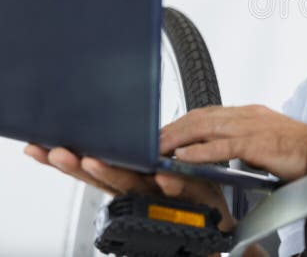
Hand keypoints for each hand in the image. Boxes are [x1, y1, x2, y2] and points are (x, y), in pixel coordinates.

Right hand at [23, 144, 234, 230]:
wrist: (220, 219)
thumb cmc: (187, 193)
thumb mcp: (156, 170)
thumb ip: (137, 157)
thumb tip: (113, 131)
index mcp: (131, 179)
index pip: (93, 166)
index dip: (67, 160)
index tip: (41, 147)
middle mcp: (141, 189)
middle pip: (103, 177)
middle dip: (79, 165)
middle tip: (59, 152)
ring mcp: (163, 196)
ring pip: (134, 186)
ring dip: (114, 173)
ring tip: (95, 160)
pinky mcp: (190, 198)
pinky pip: (179, 191)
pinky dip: (170, 185)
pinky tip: (163, 178)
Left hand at [159, 104, 306, 180]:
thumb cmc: (303, 150)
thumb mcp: (268, 142)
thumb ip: (247, 143)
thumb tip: (229, 153)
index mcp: (251, 114)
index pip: (208, 114)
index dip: (182, 122)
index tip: (164, 133)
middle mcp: (249, 116)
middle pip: (201, 117)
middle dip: (173, 128)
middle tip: (150, 140)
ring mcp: (253, 128)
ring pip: (206, 128)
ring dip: (179, 138)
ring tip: (158, 148)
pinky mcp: (259, 144)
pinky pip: (223, 146)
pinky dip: (200, 152)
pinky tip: (184, 157)